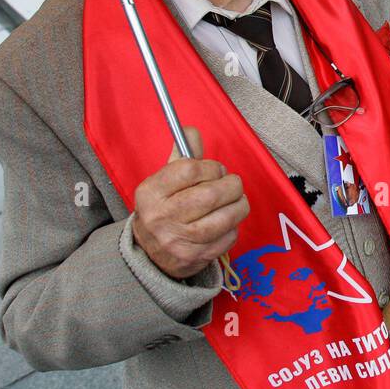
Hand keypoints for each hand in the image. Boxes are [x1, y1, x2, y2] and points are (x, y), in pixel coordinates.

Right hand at [132, 126, 249, 279]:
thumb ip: (182, 154)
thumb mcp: (165, 180)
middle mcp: (161, 217)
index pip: (189, 170)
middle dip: (231, 186)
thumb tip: (192, 131)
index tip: (217, 170)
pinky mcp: (194, 258)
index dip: (211, 167)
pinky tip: (227, 222)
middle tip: (232, 184)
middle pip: (210, 195)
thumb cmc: (164, 208)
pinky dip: (234, 227)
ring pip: (224, 218)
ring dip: (239, 205)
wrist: (150, 253)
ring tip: (237, 200)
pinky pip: (228, 238)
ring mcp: (178, 240)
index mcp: (150, 192)